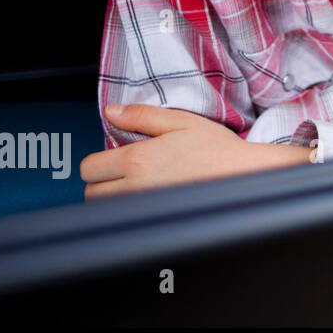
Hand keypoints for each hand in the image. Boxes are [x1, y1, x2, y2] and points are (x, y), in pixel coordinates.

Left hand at [82, 104, 311, 197]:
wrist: (243, 173)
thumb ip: (142, 115)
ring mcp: (146, 207)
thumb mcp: (181, 121)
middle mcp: (136, 187)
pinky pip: (127, 220)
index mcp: (138, 159)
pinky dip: (130, 211)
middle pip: (92, 192)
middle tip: (124, 172)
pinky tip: (149, 198)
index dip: (98, 161)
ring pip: (106, 209)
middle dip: (103, 181)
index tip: (113, 158)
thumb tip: (111, 112)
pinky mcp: (156, 220)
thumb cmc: (216, 148)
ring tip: (137, 185)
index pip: (89, 168)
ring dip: (114, 197)